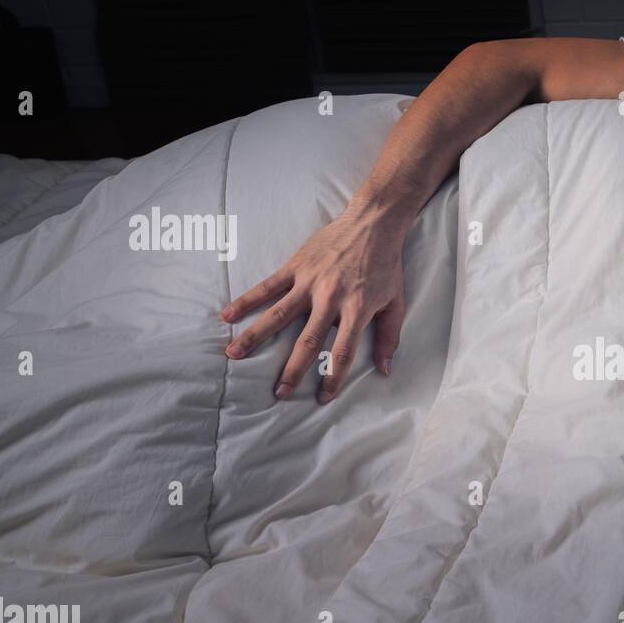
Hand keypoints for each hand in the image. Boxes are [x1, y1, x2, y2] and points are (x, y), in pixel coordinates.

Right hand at [219, 204, 406, 403]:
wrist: (373, 224)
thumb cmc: (386, 266)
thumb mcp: (396, 303)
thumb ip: (389, 337)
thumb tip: (385, 369)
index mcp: (356, 310)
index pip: (342, 352)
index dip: (332, 378)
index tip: (322, 398)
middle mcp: (330, 298)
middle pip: (307, 341)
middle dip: (292, 370)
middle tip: (278, 393)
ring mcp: (309, 282)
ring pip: (278, 315)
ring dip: (255, 337)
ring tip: (234, 355)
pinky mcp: (296, 266)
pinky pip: (267, 286)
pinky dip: (247, 300)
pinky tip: (228, 315)